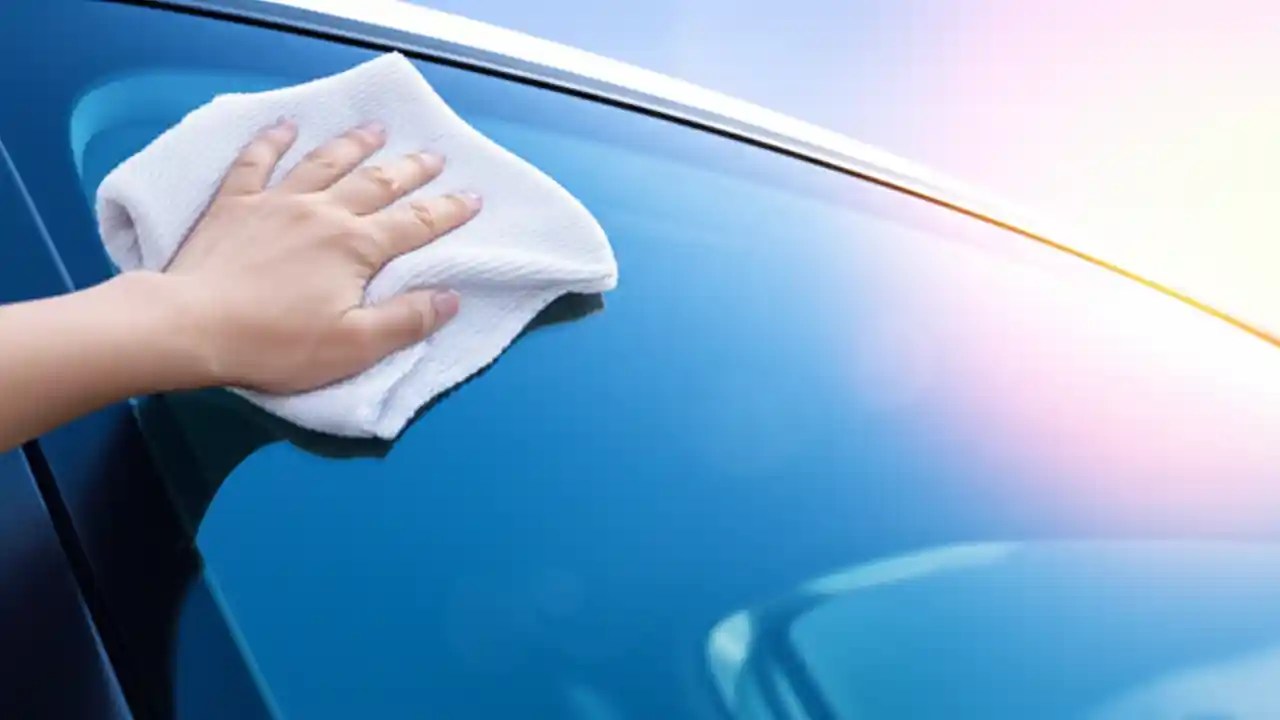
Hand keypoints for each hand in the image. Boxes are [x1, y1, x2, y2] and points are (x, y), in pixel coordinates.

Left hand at [161, 119, 479, 392]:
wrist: (192, 326)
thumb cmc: (277, 344)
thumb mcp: (355, 346)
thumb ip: (406, 319)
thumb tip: (450, 296)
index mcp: (356, 247)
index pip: (415, 224)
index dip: (448, 211)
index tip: (473, 196)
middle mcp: (323, 213)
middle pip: (376, 183)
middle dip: (411, 169)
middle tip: (435, 155)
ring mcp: (276, 202)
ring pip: (324, 162)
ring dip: (354, 144)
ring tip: (376, 129)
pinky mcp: (234, 203)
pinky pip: (257, 161)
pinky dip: (272, 140)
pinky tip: (286, 126)